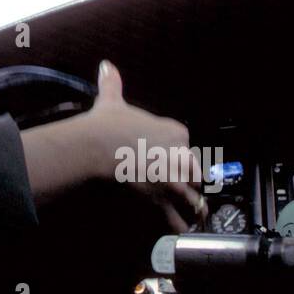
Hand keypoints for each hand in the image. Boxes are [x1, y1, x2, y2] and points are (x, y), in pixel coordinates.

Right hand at [82, 59, 205, 232]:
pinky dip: (180, 223)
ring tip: (197, 212)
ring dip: (195, 204)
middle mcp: (179, 156)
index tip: (172, 158)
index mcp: (175, 132)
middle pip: (195, 171)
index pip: (186, 145)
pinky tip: (183, 227)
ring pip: (192, 196)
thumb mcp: (112, 101)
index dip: (179, 153)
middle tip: (186, 186)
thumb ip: (113, 83)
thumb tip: (106, 65)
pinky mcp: (161, 199)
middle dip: (190, 179)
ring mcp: (172, 179)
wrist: (96, 146)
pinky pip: (176, 216)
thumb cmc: (106, 124)